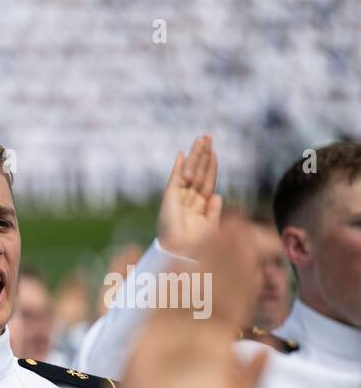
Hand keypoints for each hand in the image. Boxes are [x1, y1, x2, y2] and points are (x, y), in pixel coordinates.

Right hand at [114, 219, 266, 387]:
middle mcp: (194, 339)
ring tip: (209, 229)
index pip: (236, 305)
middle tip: (236, 223)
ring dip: (197, 262)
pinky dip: (165, 284)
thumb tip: (265, 352)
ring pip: (186, 292)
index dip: (246, 277)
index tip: (258, 249)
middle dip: (224, 258)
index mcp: (218, 351)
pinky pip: (156, 308)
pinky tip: (177, 259)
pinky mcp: (145, 342)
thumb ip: (251, 381)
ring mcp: (169, 338)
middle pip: (212, 290)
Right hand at [157, 135, 222, 258]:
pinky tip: (181, 154)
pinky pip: (175, 178)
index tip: (214, 152)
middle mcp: (188, 200)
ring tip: (201, 139)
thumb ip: (214, 210)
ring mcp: (178, 197)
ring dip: (195, 155)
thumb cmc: (197, 244)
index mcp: (198, 206)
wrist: (181, 251)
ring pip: (189, 172)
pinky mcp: (169, 197)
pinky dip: (177, 166)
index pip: (206, 182)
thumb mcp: (211, 225)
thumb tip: (218, 195)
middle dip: (203, 155)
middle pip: (198, 172)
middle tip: (208, 137)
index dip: (211, 167)